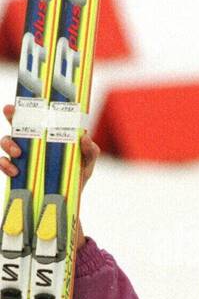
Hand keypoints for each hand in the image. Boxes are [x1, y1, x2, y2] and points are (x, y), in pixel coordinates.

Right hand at [2, 104, 99, 249]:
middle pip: (16, 122)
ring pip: (6, 141)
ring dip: (8, 143)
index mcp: (48, 134)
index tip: (25, 98)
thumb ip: (90, 151)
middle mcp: (32, 141)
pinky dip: (6, 165)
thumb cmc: (77, 174)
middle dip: (11, 114)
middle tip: (11, 112)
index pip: (36, 115)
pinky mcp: (16, 170)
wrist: (69, 200)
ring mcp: (22, 155)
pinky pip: (4, 163)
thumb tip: (85, 137)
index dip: (28, 105)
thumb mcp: (87, 163)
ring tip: (18, 153)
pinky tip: (15, 171)